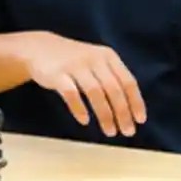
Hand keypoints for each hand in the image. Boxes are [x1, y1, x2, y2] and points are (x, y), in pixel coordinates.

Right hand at [22, 32, 146, 136]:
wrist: (40, 48)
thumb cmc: (75, 61)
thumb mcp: (97, 62)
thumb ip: (112, 79)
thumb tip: (130, 108)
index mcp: (108, 56)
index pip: (127, 81)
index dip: (136, 101)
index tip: (140, 120)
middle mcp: (94, 59)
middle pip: (113, 88)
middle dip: (122, 112)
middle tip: (127, 132)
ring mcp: (75, 65)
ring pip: (95, 92)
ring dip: (105, 114)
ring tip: (110, 132)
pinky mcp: (58, 74)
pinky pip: (71, 93)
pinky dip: (79, 108)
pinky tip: (85, 120)